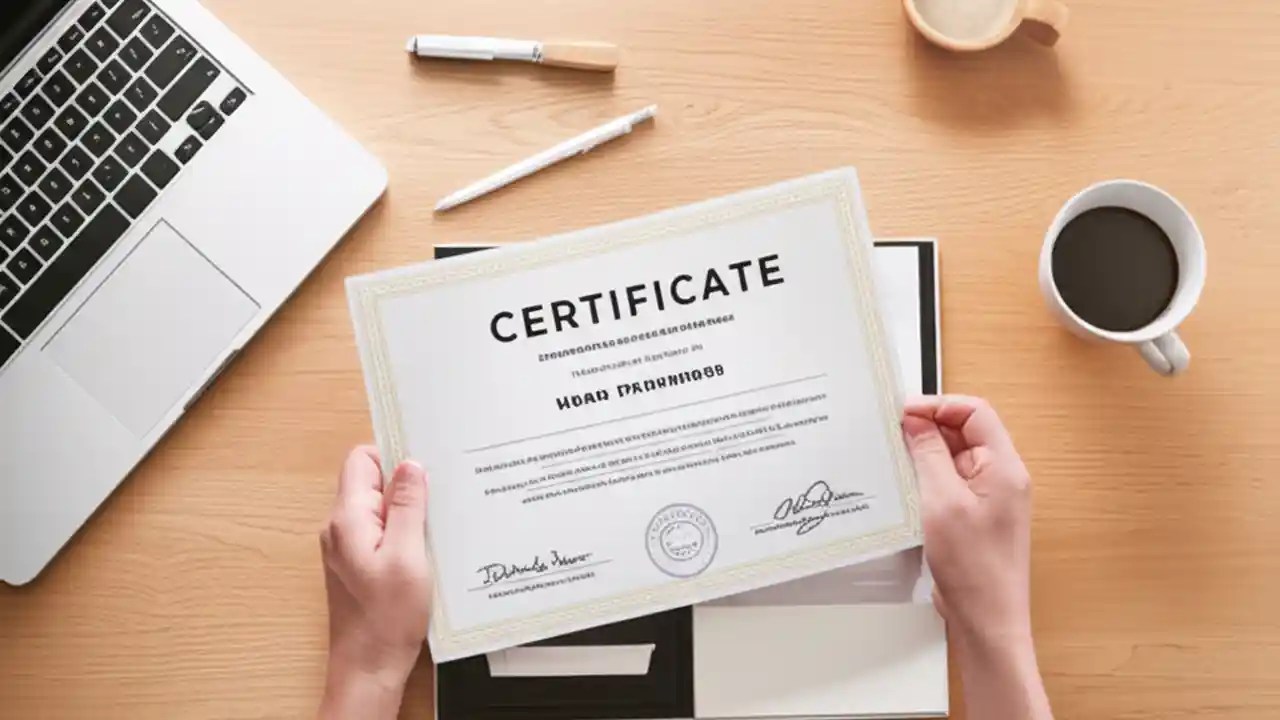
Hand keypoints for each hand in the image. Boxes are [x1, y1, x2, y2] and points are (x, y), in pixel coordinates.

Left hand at [319, 447, 430, 719]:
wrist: (369, 667)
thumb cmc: (385, 620)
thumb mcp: (407, 556)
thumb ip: (406, 506)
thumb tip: (410, 464)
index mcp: (347, 519)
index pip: (361, 460)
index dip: (393, 455)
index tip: (425, 461)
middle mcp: (341, 528)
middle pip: (372, 482)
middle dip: (407, 484)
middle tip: (439, 497)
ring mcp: (348, 546)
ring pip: (381, 507)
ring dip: (409, 511)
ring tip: (436, 526)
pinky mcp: (360, 563)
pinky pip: (383, 531)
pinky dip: (405, 532)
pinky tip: (427, 548)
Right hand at [902, 396, 1031, 642]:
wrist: (986, 618)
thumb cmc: (974, 568)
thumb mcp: (942, 501)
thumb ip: (929, 455)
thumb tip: (916, 422)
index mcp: (1004, 467)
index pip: (975, 413)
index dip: (939, 406)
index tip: (904, 412)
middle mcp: (1001, 478)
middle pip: (965, 433)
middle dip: (928, 428)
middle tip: (892, 433)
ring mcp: (989, 498)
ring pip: (954, 458)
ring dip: (925, 455)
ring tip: (895, 460)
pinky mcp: (974, 516)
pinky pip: (950, 483)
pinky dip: (927, 478)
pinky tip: (905, 487)